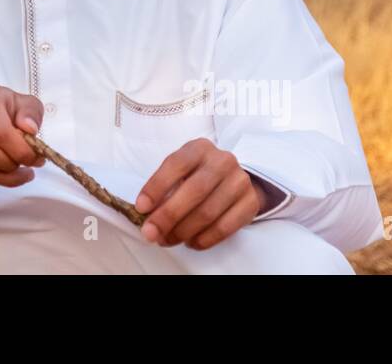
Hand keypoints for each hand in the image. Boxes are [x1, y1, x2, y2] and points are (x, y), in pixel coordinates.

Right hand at [0, 86, 45, 191]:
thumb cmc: (4, 108)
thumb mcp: (24, 103)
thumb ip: (31, 114)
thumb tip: (29, 129)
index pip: (0, 133)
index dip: (22, 152)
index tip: (36, 159)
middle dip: (11, 168)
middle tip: (25, 168)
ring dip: (1, 179)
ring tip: (14, 175)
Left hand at [133, 138, 263, 249]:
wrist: (235, 178)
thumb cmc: (198, 175)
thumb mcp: (182, 171)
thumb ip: (166, 187)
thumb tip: (147, 214)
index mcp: (199, 148)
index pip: (176, 164)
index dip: (156, 187)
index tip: (141, 208)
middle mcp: (222, 161)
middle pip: (194, 191)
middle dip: (168, 215)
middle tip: (151, 233)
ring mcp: (239, 181)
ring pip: (209, 212)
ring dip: (183, 231)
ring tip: (167, 240)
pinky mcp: (250, 203)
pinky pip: (225, 227)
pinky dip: (204, 239)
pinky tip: (190, 242)